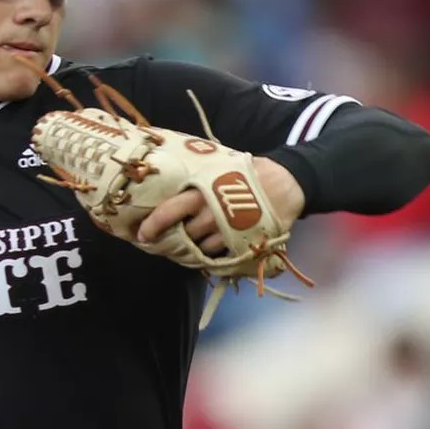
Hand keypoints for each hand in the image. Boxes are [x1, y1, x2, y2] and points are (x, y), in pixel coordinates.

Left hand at [134, 158, 304, 255]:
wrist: (287, 182)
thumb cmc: (250, 173)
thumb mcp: (219, 170)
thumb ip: (198, 184)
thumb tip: (172, 190)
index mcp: (202, 192)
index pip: (170, 211)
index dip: (153, 225)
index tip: (141, 235)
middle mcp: (211, 214)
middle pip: (184, 236)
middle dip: (174, 242)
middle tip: (167, 244)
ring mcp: (228, 232)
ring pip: (201, 250)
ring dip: (194, 251)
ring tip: (192, 248)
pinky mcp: (242, 245)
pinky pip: (220, 258)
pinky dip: (213, 258)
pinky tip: (211, 253)